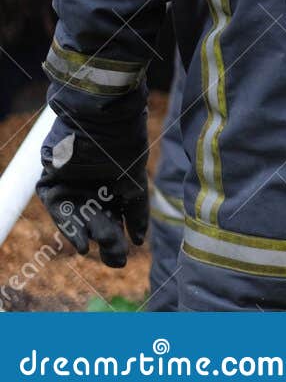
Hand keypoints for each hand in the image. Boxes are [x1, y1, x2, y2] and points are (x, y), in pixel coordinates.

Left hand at [36, 123, 148, 268]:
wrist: (101, 122)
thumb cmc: (123, 148)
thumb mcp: (135, 182)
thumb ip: (136, 211)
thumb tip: (138, 240)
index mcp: (112, 183)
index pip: (116, 215)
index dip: (122, 233)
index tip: (129, 249)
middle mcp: (90, 186)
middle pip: (97, 220)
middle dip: (107, 240)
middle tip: (116, 260)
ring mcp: (70, 185)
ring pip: (78, 218)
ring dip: (89, 235)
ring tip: (99, 250)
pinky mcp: (52, 184)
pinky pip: (57, 211)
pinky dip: (69, 229)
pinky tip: (82, 244)